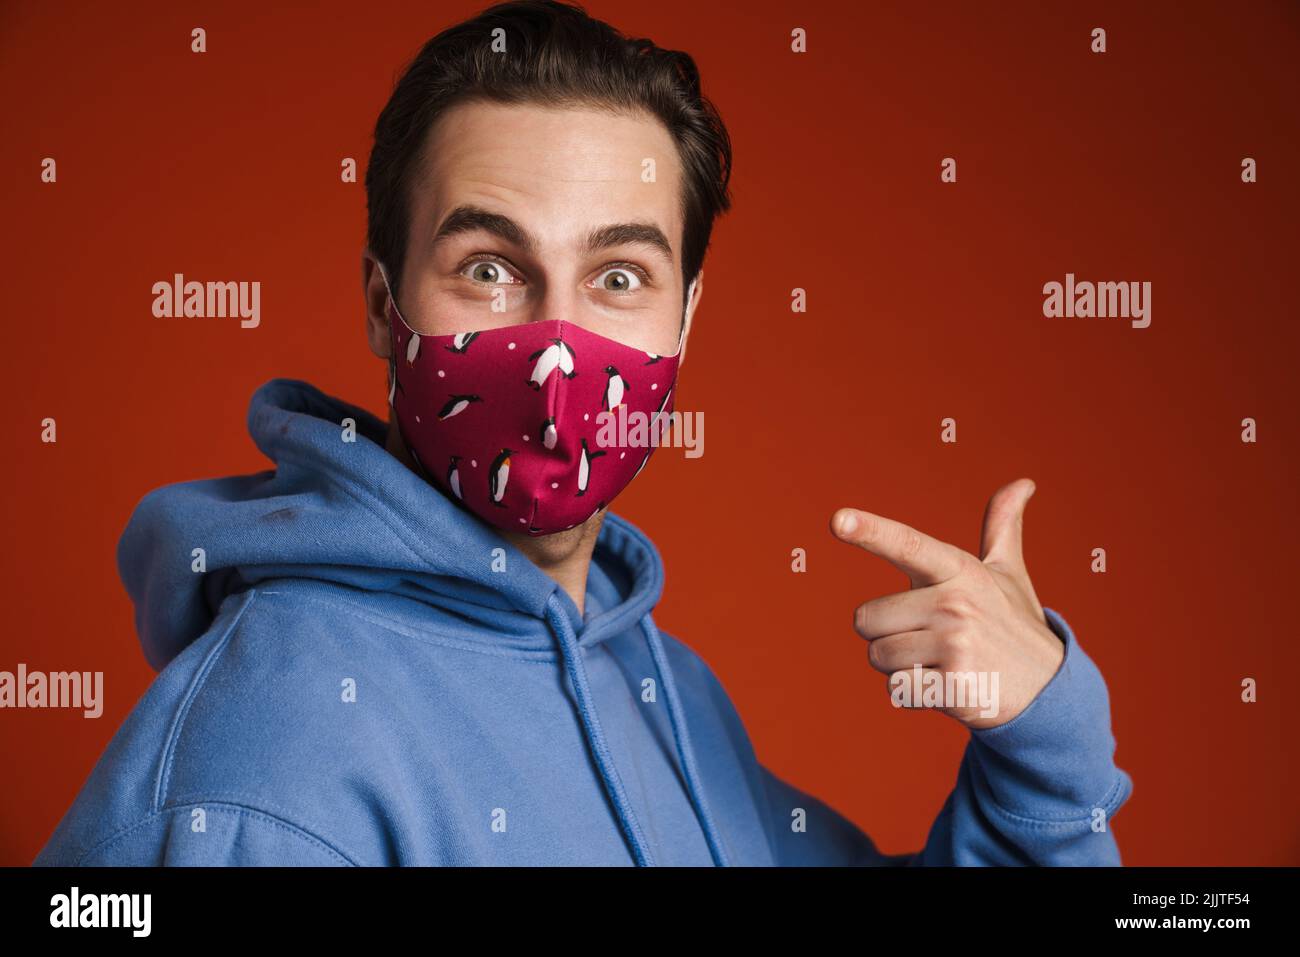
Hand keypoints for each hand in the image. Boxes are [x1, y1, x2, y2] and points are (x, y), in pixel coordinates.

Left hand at [831, 478, 1064, 729]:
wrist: (1051, 690)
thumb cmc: (1015, 625)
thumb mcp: (1008, 574)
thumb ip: (1002, 527)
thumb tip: (1023, 483)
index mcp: (959, 570)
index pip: (907, 545)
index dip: (870, 532)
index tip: (837, 519)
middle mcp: (955, 603)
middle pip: (866, 619)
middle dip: (886, 634)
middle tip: (931, 639)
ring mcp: (955, 645)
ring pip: (878, 656)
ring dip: (900, 666)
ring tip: (943, 662)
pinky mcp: (953, 687)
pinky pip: (896, 689)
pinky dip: (914, 694)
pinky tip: (948, 688)